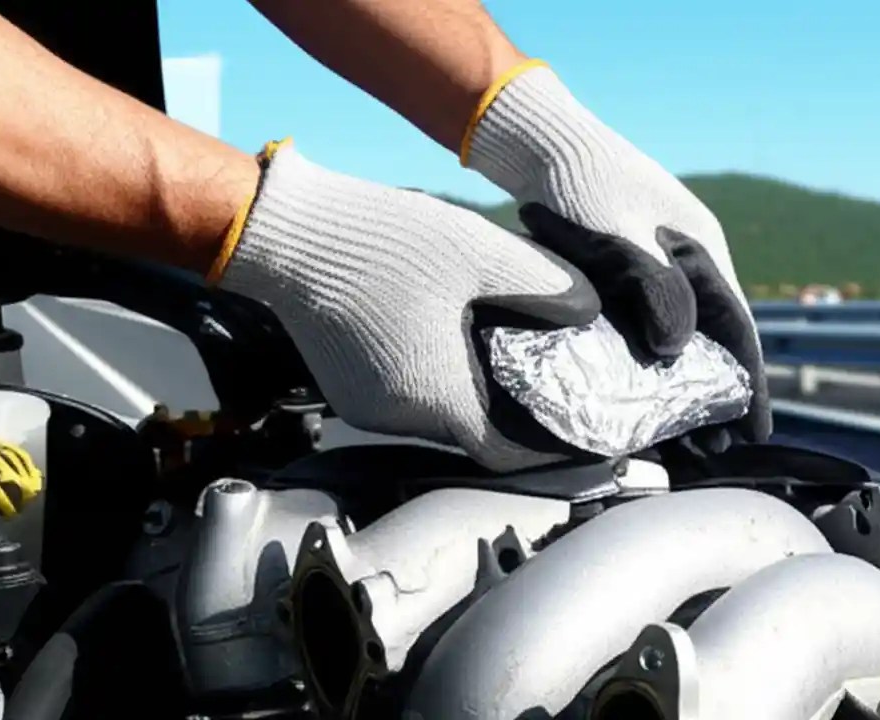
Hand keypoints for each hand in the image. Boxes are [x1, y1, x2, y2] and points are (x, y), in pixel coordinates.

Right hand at [212, 143, 600, 471]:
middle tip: (548, 382)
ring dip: (472, 397)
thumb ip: (548, 286)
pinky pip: (406, 401)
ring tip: (503, 358)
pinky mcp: (346, 390)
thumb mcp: (483, 252)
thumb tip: (590, 310)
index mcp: (437, 397)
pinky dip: (436, 383)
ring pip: (439, 420)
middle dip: (512, 416)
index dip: (548, 446)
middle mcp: (398, 418)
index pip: (507, 455)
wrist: (289, 233)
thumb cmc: (383, 242)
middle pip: (474, 438)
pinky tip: (449, 342)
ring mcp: (365, 407)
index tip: (576, 426)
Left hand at [463, 62, 770, 450]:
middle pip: (710, 343)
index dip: (747, 385)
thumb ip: (652, 284)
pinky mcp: (620, 275)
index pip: (736, 329)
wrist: (537, 141)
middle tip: (710, 454)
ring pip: (676, 342)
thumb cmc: (578, 179)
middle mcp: (685, 262)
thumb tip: (676, 347)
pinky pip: (642, 332)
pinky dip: (642, 369)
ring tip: (675, 441)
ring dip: (677, 389)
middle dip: (713, 399)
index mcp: (700, 249)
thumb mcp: (618, 231)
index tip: (754, 434)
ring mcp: (654, 268)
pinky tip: (627, 402)